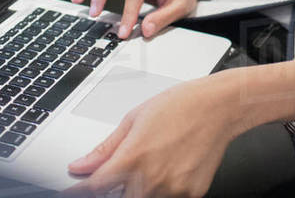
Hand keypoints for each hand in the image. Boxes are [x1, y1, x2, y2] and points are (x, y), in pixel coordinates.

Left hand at [63, 75, 240, 197]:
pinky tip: (171, 166)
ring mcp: (172, 190)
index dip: (79, 191)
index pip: (94, 188)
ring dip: (140, 188)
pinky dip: (164, 189)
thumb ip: (106, 148)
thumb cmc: (182, 105)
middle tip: (130, 166)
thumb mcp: (135, 118)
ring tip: (155, 161)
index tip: (73, 191)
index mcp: (133, 158)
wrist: (221, 106)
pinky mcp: (190, 194)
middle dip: (116, 187)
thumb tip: (80, 165)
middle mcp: (151, 178)